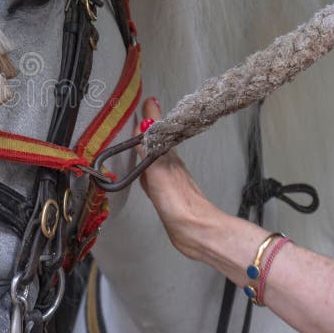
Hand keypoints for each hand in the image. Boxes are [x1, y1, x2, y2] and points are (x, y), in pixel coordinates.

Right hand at [134, 98, 221, 259]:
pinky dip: (145, 168)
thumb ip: (150, 145)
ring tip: (139, 140)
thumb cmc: (178, 200)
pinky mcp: (165, 197)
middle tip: (142, 115)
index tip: (148, 101)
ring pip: (154, 158)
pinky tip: (143, 173)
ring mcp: (167, 181)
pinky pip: (151, 176)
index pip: (156, 131)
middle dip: (148, 130)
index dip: (150, 117)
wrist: (194, 231)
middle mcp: (169, 166)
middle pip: (156, 143)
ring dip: (147, 148)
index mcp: (168, 157)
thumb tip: (145, 116)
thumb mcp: (159, 168)